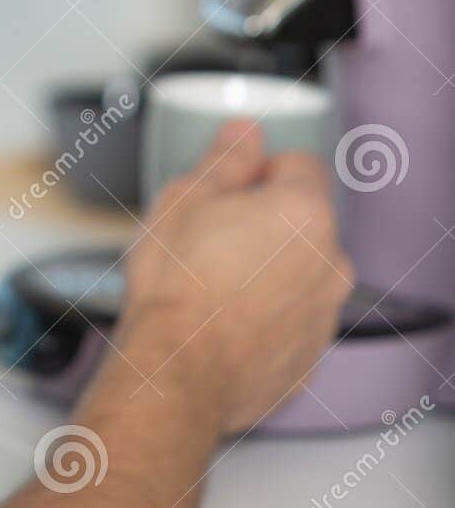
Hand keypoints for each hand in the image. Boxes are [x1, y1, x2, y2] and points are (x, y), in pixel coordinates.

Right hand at [122, 121, 353, 433]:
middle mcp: (331, 262)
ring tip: (215, 287)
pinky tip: (225, 324)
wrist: (177, 374)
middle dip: (265, 223)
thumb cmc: (177, 289)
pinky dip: (269, 317)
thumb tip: (244, 133)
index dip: (258, 172)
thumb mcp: (185, 200)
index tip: (227, 193)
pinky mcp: (311, 356)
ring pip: (301, 272)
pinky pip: (293, 319)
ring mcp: (325, 314)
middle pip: (303, 221)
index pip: (299, 164)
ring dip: (270, 270)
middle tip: (212, 241)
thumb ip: (225, 160)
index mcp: (305, 213)